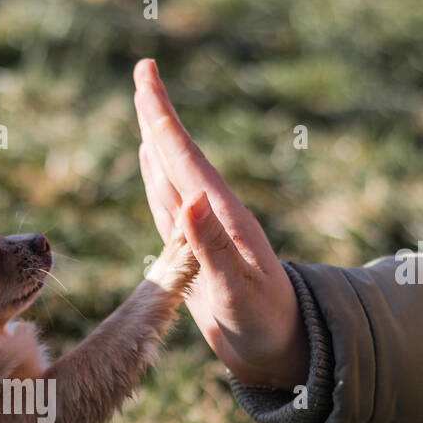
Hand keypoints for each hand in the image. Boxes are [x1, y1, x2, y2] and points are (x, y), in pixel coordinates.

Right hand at [134, 58, 309, 389]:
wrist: (279, 351)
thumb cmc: (265, 325)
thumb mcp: (238, 291)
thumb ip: (212, 248)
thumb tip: (188, 200)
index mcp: (223, 216)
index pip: (184, 157)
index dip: (161, 117)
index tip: (146, 75)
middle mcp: (212, 216)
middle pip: (177, 156)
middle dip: (158, 115)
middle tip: (143, 71)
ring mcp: (202, 233)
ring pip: (170, 177)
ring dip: (155, 143)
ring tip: (145, 111)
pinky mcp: (193, 252)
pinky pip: (167, 206)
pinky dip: (156, 180)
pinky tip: (152, 166)